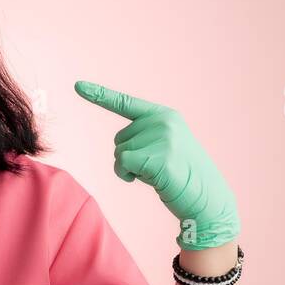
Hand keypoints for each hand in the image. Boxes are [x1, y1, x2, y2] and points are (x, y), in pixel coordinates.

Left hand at [74, 81, 239, 250]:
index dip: (99, 95)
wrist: (207, 199)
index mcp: (165, 115)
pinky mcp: (158, 156)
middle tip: (155, 168)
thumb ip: (144, 138)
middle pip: (119, 139)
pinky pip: (122, 163)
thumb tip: (121, 153)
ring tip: (157, 174)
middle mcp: (163, 121)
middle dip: (129, 158)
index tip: (77, 85)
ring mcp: (162, 137)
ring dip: (131, 170)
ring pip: (119, 152)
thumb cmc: (181, 177)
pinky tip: (151, 180)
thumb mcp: (164, 148)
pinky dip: (128, 175)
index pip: (125, 103)